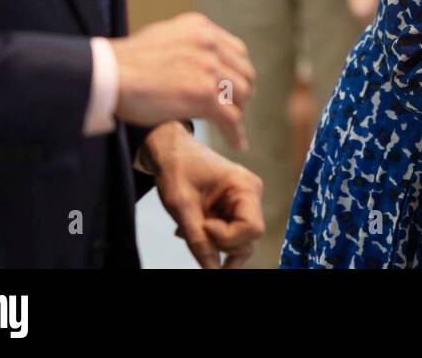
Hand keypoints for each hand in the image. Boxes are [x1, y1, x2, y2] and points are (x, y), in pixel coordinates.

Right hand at [110, 13, 253, 150]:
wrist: (107, 74)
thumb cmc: (125, 62)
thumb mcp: (163, 38)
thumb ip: (187, 46)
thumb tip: (197, 62)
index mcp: (201, 28)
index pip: (237, 52)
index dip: (238, 73)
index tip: (234, 89)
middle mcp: (210, 44)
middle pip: (244, 74)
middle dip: (241, 95)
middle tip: (234, 111)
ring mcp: (209, 68)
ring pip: (241, 96)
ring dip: (238, 113)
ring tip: (232, 128)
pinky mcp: (203, 93)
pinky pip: (231, 117)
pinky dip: (235, 133)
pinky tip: (236, 143)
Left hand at [142, 124, 263, 268]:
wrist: (170, 150)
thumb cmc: (176, 170)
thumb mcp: (182, 207)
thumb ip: (198, 240)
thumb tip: (212, 271)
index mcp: (245, 186)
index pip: (251, 228)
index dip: (225, 237)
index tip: (201, 226)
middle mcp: (251, 194)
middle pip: (248, 238)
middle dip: (220, 243)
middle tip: (194, 230)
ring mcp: (244, 202)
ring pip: (240, 240)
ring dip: (215, 243)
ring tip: (191, 231)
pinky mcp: (235, 208)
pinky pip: (231, 234)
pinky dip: (213, 239)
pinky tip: (196, 230)